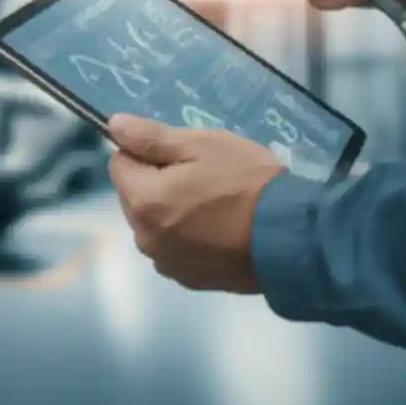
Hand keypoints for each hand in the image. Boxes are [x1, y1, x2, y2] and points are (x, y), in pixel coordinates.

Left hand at [107, 114, 282, 293]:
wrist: (292, 238)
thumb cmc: (247, 182)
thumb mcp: (202, 146)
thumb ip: (151, 137)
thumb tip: (113, 125)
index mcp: (143, 202)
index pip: (120, 164)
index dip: (147, 153)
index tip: (181, 155)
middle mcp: (144, 238)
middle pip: (135, 197)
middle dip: (157, 183)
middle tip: (203, 177)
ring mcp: (166, 263)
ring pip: (154, 224)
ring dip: (171, 212)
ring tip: (214, 205)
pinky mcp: (189, 279)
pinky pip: (174, 249)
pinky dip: (187, 238)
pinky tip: (219, 231)